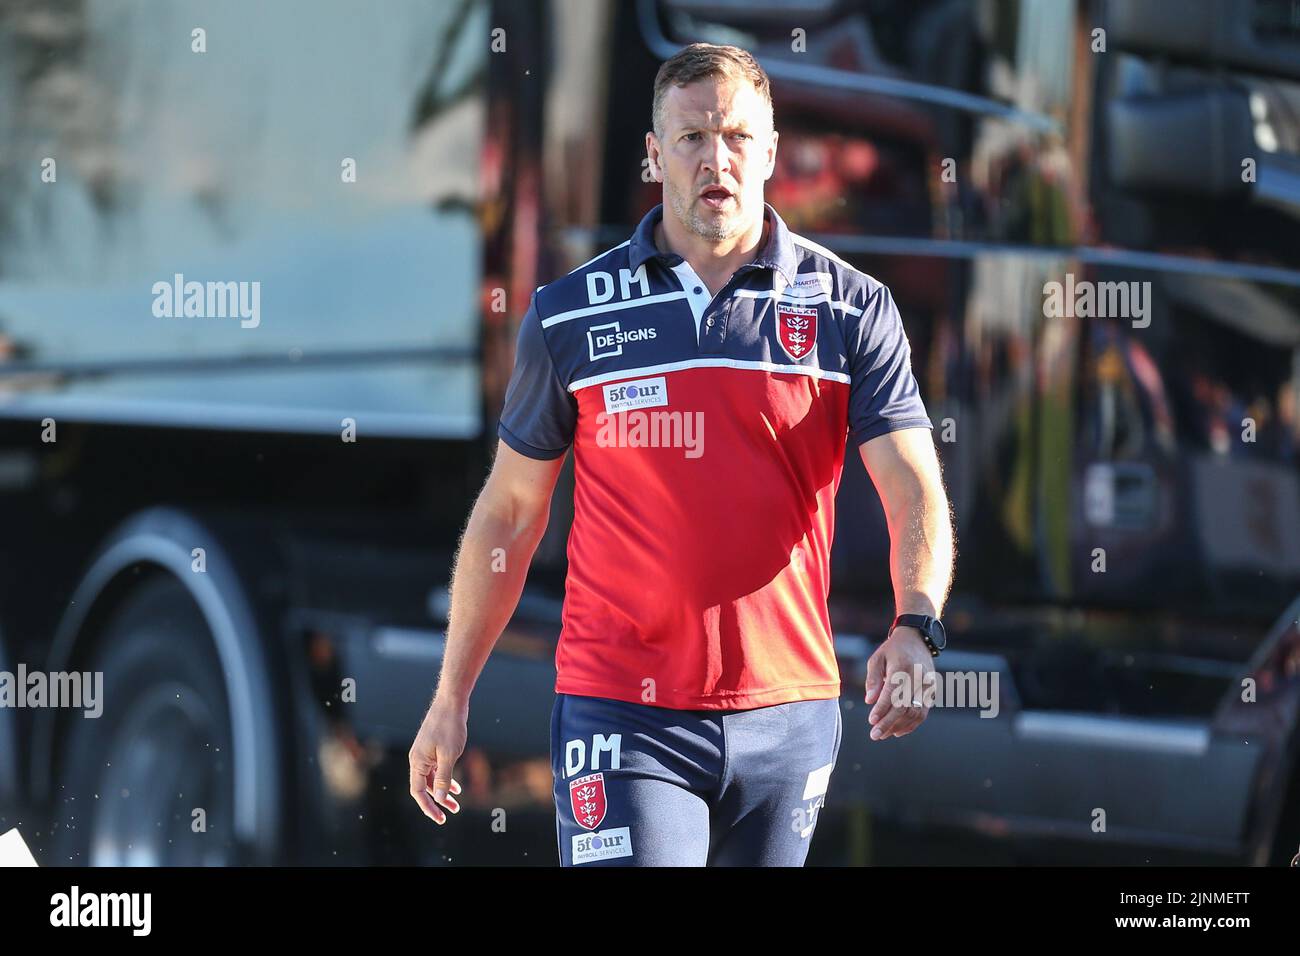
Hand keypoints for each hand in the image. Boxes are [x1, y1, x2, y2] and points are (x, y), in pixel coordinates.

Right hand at [408, 697, 465, 823]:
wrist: (451, 703)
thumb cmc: (450, 726)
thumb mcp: (449, 755)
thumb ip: (444, 778)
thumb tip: (441, 800)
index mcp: (417, 762)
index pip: (418, 791)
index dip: (428, 807)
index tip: (440, 818)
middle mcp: (417, 759)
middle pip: (425, 788)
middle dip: (438, 802)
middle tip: (452, 812)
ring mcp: (425, 754)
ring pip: (432, 780)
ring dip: (443, 792)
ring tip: (456, 805)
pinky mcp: (433, 749)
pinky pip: (436, 770)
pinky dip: (445, 780)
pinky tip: (456, 787)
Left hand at [864, 627, 934, 740]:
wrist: (917, 639)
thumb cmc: (893, 650)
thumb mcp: (877, 658)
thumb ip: (873, 679)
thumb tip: (870, 701)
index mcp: (902, 667)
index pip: (893, 693)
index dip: (882, 709)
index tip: (871, 721)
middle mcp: (917, 678)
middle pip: (904, 706)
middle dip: (888, 723)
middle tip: (874, 735)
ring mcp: (927, 685)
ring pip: (915, 712)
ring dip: (899, 726)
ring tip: (883, 735)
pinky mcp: (932, 691)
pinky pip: (923, 712)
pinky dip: (911, 724)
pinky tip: (897, 731)